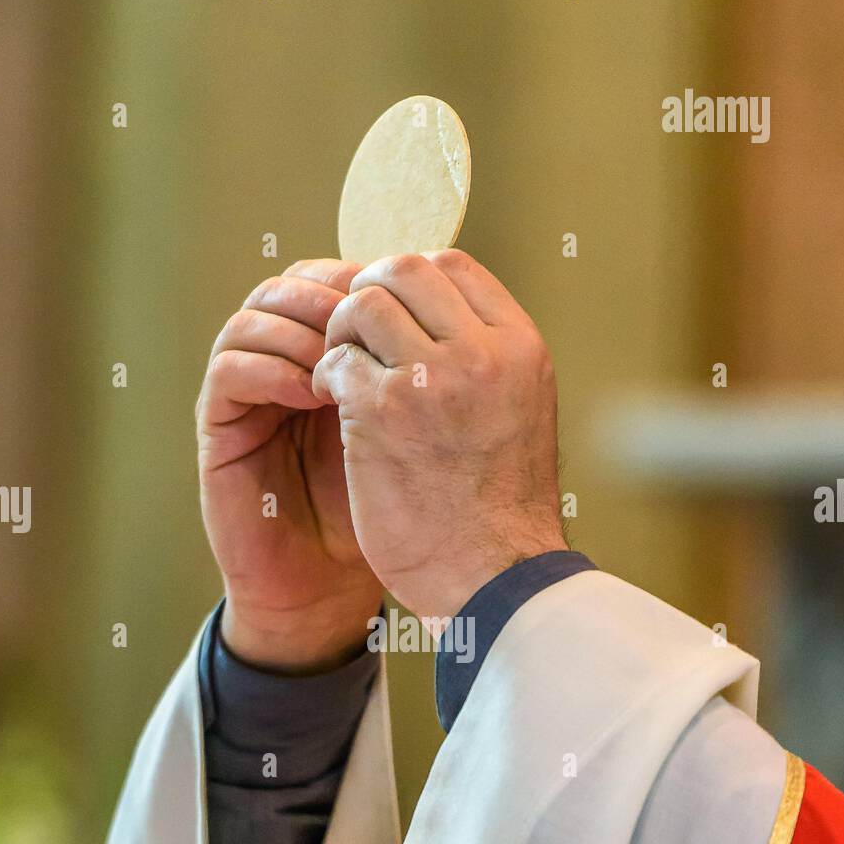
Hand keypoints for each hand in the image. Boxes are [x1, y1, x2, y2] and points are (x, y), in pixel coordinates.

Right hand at [196, 259, 381, 671]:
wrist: (331, 587)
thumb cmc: (379, 515)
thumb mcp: (408, 433)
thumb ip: (412, 375)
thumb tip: (444, 309)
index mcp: (326, 359)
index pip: (328, 282)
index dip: (357, 277)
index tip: (398, 296)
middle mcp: (281, 367)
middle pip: (286, 286)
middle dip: (327, 293)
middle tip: (362, 317)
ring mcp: (247, 395)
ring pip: (251, 317)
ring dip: (297, 326)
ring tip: (338, 355)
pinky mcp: (220, 429)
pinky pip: (229, 370)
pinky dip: (268, 367)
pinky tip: (309, 389)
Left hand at [312, 250, 564, 621]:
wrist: (495, 577)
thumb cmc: (502, 510)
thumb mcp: (520, 413)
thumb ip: (487, 362)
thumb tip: (437, 321)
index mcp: (520, 347)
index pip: (452, 266)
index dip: (407, 279)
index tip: (391, 316)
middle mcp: (481, 352)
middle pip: (402, 270)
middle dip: (366, 295)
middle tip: (353, 337)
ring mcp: (431, 379)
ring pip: (361, 306)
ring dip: (340, 334)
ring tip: (341, 374)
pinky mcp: (383, 413)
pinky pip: (335, 362)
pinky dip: (323, 375)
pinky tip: (330, 404)